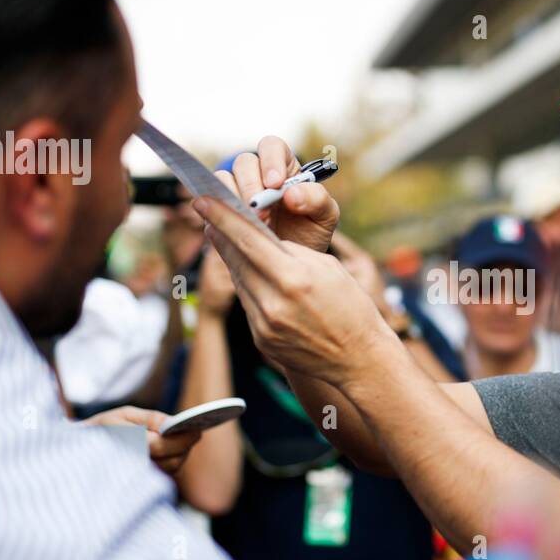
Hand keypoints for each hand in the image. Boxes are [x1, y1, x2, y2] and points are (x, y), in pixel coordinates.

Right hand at [82, 406, 203, 477]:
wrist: (76, 454)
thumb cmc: (101, 429)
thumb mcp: (123, 416)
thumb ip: (150, 419)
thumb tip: (175, 423)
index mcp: (127, 447)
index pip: (163, 445)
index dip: (184, 438)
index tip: (197, 430)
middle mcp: (134, 467)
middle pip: (172, 461)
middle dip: (184, 446)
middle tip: (194, 432)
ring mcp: (138, 479)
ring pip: (170, 470)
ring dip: (179, 455)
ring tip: (180, 440)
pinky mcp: (141, 485)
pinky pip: (163, 475)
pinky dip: (170, 462)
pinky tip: (169, 451)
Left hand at [193, 196, 391, 384]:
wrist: (358, 359)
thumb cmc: (351, 308)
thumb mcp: (327, 268)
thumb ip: (291, 252)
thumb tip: (262, 238)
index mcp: (294, 278)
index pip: (247, 240)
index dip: (221, 217)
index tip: (202, 200)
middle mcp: (273, 302)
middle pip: (235, 259)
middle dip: (221, 234)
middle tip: (208, 214)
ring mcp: (264, 324)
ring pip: (238, 280)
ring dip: (233, 258)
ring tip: (229, 240)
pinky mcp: (261, 339)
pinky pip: (248, 302)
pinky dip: (248, 284)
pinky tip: (251, 274)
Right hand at [219, 136, 339, 252]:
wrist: (293, 263)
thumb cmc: (311, 232)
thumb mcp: (325, 216)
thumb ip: (317, 199)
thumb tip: (292, 193)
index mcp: (283, 167)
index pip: (272, 146)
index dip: (271, 161)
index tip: (275, 184)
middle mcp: (256, 174)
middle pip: (244, 163)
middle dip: (251, 186)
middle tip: (262, 213)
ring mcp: (235, 191)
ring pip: (222, 180)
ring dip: (234, 200)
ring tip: (253, 224)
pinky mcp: (219, 210)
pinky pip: (209, 203)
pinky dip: (219, 213)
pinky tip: (235, 229)